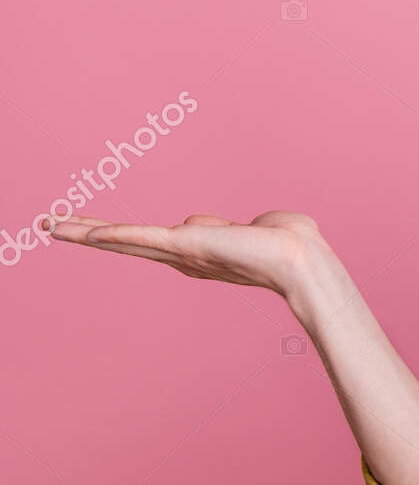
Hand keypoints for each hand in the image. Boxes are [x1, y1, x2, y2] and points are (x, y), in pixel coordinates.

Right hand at [44, 211, 330, 298]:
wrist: (302, 259)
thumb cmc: (290, 243)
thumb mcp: (250, 227)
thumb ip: (222, 226)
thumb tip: (197, 225)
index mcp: (198, 253)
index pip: (148, 242)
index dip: (117, 235)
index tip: (89, 229)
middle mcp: (184, 257)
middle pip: (125, 243)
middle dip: (87, 234)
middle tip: (50, 226)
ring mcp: (182, 253)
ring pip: (124, 240)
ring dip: (85, 232)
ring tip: (52, 225)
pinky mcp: (185, 246)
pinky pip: (141, 238)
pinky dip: (115, 235)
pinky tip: (86, 233)